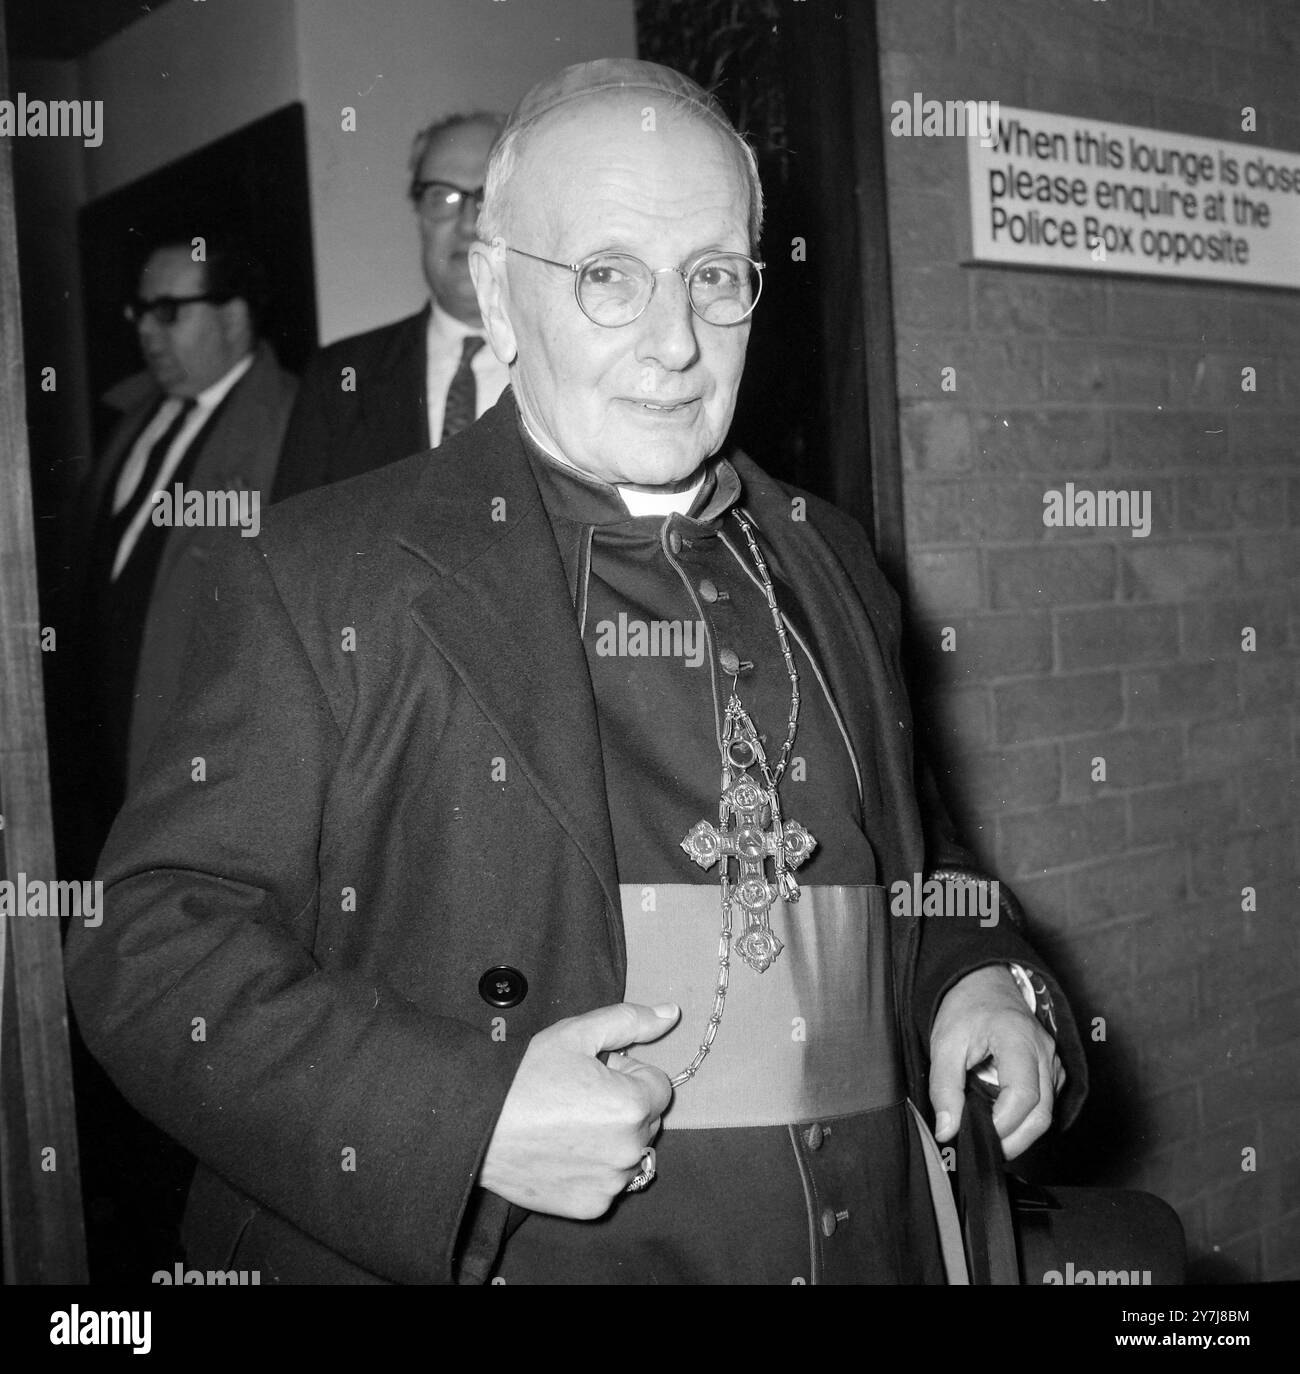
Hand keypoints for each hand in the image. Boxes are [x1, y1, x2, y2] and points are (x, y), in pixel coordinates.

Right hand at [479, 1001, 678, 1217]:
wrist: (476, 1125)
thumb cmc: (526, 1076)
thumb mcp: (577, 1034)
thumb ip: (630, 1021)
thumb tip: (671, 1014)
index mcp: (633, 1105)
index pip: (658, 1085)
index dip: (626, 1073)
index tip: (592, 1074)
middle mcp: (631, 1150)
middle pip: (646, 1120)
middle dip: (623, 1106)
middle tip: (577, 1097)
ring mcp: (612, 1183)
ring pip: (629, 1152)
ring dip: (611, 1139)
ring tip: (566, 1125)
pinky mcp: (591, 1207)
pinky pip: (608, 1182)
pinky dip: (593, 1169)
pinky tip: (561, 1152)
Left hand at [929, 965, 1063, 1159]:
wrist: (983, 982)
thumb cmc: (965, 1008)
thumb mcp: (944, 1043)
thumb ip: (944, 1088)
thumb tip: (947, 1130)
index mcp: (1018, 1039)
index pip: (1024, 1096)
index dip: (1002, 1124)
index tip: (976, 1134)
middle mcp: (1044, 1051)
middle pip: (1042, 1113)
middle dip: (1013, 1140)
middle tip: (982, 1147)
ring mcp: (1052, 1061)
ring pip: (1047, 1113)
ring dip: (1020, 1132)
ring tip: (988, 1134)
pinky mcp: (1051, 1070)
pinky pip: (1046, 1104)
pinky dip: (1025, 1119)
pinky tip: (1001, 1118)